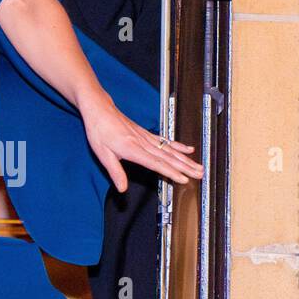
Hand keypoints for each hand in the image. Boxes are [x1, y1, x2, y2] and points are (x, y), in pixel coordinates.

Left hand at [80, 95, 203, 191]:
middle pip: (168, 157)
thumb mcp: (102, 154)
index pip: (156, 163)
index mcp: (132, 149)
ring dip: (186, 159)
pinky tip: (188, 149)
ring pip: (170, 150)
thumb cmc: (98, 130)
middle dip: (185, 167)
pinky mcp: (146, 133)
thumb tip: (122, 189)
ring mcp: (146, 137)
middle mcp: (142, 142)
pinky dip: (178, 146)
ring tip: (199, 166)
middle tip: (200, 175)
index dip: (171, 172)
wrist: (98, 109)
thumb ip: (115, 172)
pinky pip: (165, 141)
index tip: (184, 179)